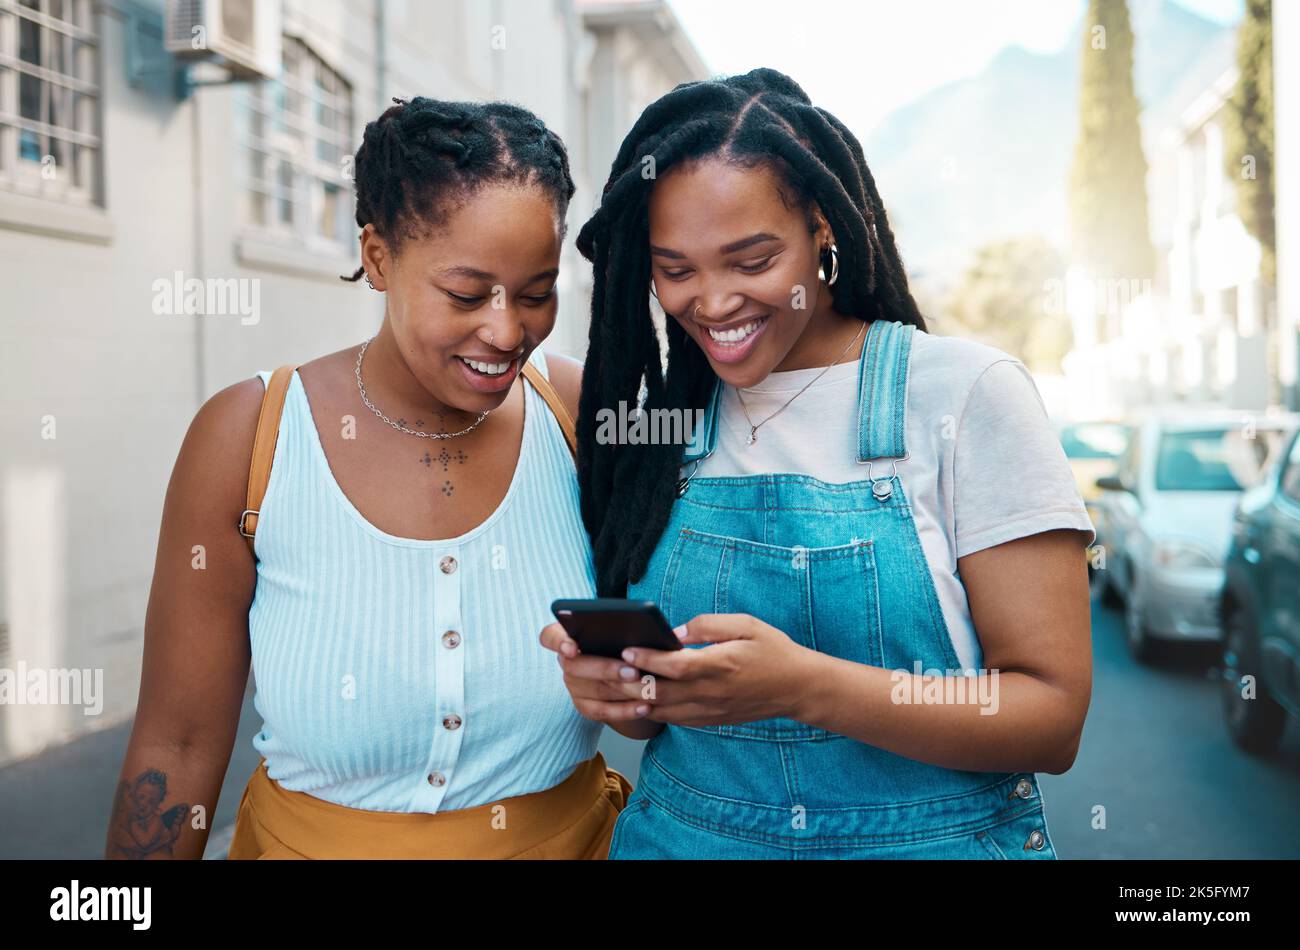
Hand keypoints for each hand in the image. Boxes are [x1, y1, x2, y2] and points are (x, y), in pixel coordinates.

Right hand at [539, 622, 657, 724]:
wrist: (629, 666)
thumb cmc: (624, 639)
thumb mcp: (621, 628)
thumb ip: (621, 627)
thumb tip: (637, 629)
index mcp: (567, 635)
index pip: (550, 637)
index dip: (559, 643)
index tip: (572, 648)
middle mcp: (566, 661)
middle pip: (574, 666)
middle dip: (605, 669)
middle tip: (633, 671)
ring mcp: (573, 685)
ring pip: (592, 689)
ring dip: (621, 690)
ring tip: (647, 688)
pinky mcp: (585, 706)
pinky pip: (602, 712)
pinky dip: (625, 710)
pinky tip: (645, 707)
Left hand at [620, 614, 813, 726]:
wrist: (798, 688)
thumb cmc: (772, 650)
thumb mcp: (746, 624)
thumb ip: (707, 625)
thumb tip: (673, 633)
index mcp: (719, 665)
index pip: (674, 666)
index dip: (647, 659)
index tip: (626, 650)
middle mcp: (711, 692)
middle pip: (660, 692)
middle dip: (630, 682)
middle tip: (607, 669)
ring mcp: (710, 711)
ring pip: (663, 711)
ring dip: (635, 700)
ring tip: (614, 685)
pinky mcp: (711, 720)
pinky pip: (674, 719)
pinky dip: (654, 710)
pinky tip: (639, 699)